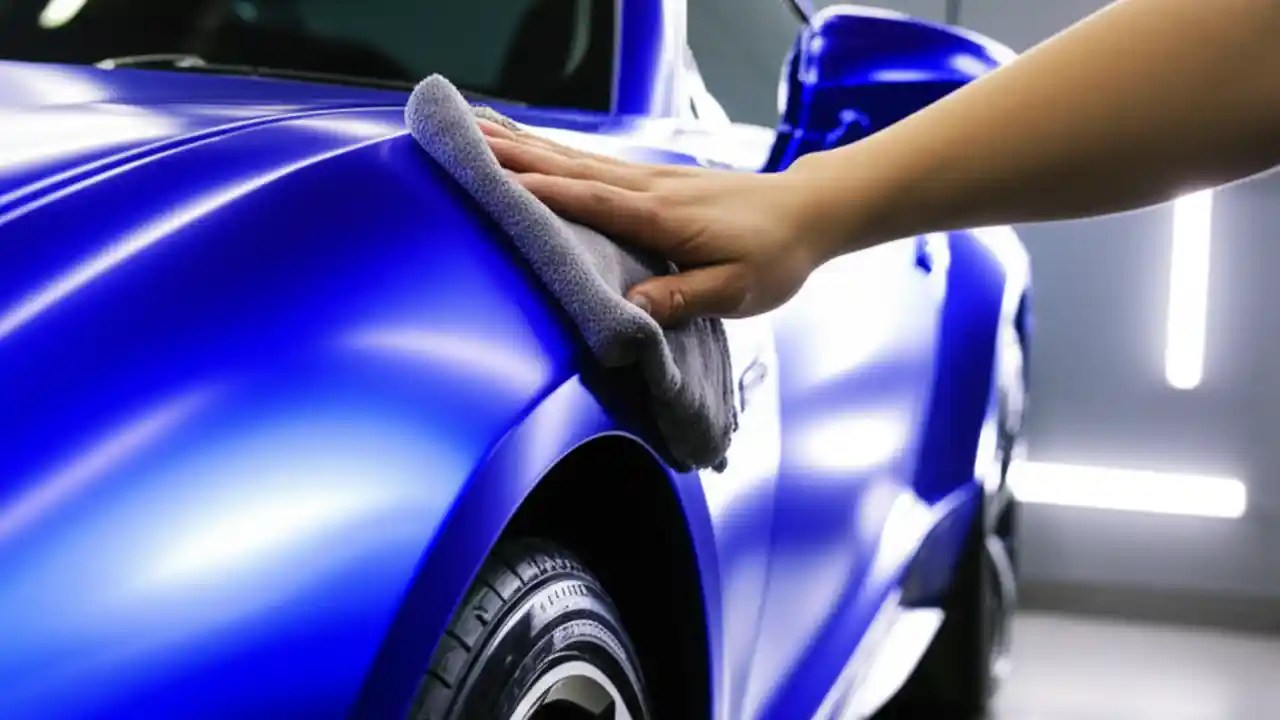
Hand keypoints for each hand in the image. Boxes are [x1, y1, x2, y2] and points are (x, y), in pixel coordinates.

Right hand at [481, 120, 831, 325]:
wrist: (809, 213)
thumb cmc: (775, 255)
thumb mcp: (739, 290)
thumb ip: (684, 299)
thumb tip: (629, 314)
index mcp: (663, 218)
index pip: (590, 201)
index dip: (539, 191)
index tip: (489, 178)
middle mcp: (648, 189)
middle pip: (568, 169)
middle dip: (511, 155)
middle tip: (458, 139)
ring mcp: (648, 180)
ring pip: (574, 159)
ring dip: (523, 145)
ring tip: (476, 130)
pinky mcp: (652, 182)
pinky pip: (590, 164)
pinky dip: (553, 152)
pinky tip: (531, 148)